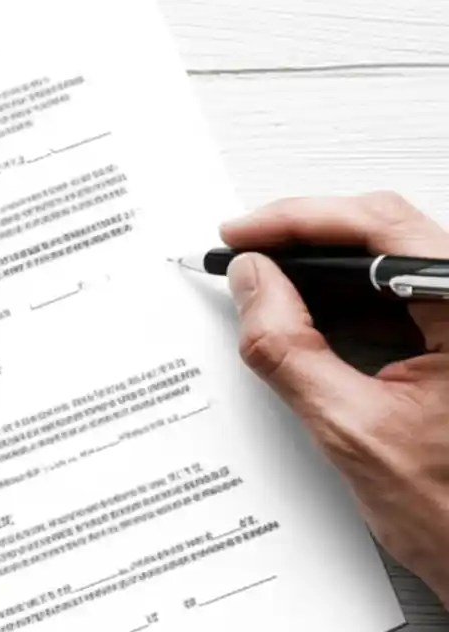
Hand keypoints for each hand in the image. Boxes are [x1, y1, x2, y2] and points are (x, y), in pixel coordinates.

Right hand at [222, 192, 448, 604]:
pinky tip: (312, 312)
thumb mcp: (351, 428)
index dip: (299, 221)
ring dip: (329, 266)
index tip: (245, 234)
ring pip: (395, 260)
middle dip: (308, 235)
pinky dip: (352, 298)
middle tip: (247, 250)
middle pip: (387, 232)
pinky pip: (406, 295)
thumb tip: (254, 284)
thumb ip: (290, 347)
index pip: (379, 229)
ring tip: (269, 279)